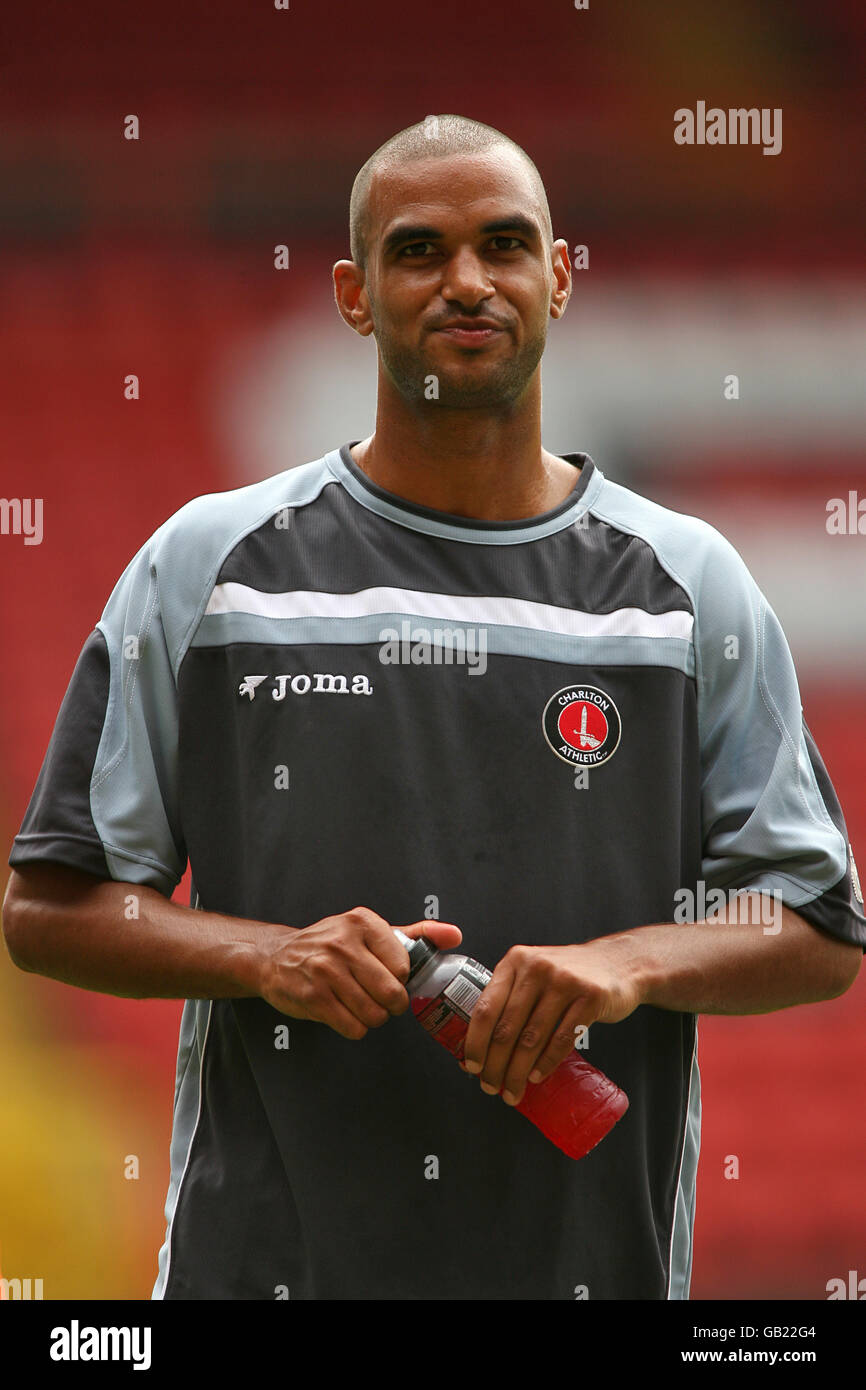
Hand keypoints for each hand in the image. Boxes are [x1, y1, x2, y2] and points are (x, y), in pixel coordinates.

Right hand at [259, 906, 460, 1038]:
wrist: (276, 957)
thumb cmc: (331, 945)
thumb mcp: (371, 932)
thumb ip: (415, 935)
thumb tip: (454, 935)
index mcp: (363, 922)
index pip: (404, 965)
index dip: (399, 979)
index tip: (386, 977)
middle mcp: (343, 942)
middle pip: (392, 993)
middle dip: (390, 1004)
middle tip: (377, 997)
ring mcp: (325, 970)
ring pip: (374, 1014)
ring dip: (371, 1017)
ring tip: (357, 1003)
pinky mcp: (313, 997)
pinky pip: (353, 1027)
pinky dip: (353, 1027)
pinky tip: (342, 1011)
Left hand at [460, 940, 642, 1105]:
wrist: (618, 962)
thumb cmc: (568, 975)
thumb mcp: (534, 973)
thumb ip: (510, 999)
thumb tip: (481, 1048)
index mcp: (515, 961)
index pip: (485, 1007)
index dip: (475, 1042)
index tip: (471, 1066)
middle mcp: (536, 968)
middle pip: (507, 1028)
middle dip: (495, 1065)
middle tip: (491, 1086)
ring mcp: (564, 981)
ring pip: (532, 1038)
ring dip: (518, 1072)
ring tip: (513, 1090)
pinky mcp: (590, 997)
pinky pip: (562, 1040)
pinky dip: (546, 1063)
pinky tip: (537, 1076)